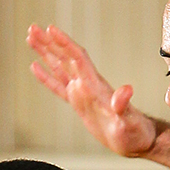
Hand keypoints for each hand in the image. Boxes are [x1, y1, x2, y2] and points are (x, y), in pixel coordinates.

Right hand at [26, 25, 157, 158]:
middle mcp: (88, 85)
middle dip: (49, 43)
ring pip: (60, 68)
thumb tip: (124, 91)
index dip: (64, 44)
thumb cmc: (135, 132)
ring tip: (32, 39)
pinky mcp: (79, 105)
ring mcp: (83, 94)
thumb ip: (124, 106)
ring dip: (46, 53)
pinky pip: (59, 88)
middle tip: (33, 29)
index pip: (77, 58)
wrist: (137, 140)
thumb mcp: (129, 121)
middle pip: (65, 58)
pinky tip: (36, 67)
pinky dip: (47, 76)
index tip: (51, 30)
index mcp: (96, 86)